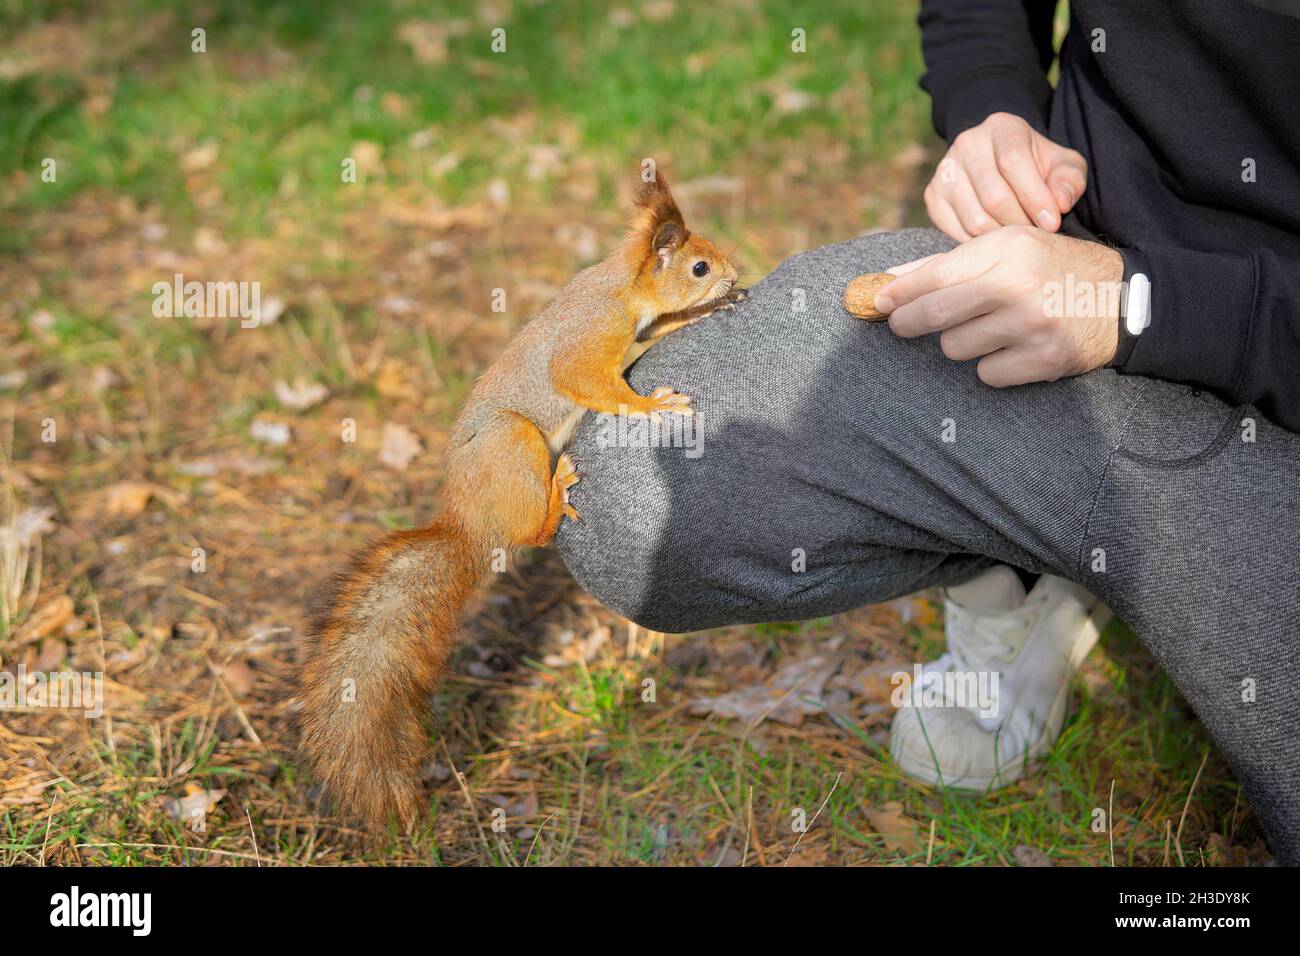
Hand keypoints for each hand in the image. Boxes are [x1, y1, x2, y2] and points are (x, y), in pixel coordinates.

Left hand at [874, 226, 1123, 385]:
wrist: (1124, 298)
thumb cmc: (1052, 269)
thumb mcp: (1008, 248)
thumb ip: (948, 263)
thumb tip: (890, 280)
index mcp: (1007, 249)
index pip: (936, 274)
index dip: (899, 293)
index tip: (878, 302)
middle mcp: (1018, 286)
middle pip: (936, 314)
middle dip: (908, 322)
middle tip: (901, 324)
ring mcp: (1032, 325)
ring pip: (956, 348)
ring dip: (961, 342)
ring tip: (989, 328)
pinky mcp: (1044, 360)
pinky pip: (987, 374)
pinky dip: (992, 366)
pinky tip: (1013, 348)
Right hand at [924, 112, 1087, 240]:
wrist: (998, 161)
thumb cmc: (1036, 166)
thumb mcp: (1062, 166)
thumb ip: (1069, 181)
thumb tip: (1059, 203)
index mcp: (1001, 127)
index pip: (1013, 162)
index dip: (1034, 196)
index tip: (1052, 222)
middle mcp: (967, 143)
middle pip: (993, 196)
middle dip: (1020, 222)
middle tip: (1035, 234)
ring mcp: (945, 171)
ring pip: (975, 219)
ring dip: (1001, 236)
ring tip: (1017, 236)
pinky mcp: (933, 196)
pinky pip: (956, 231)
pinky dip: (979, 243)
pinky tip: (995, 237)